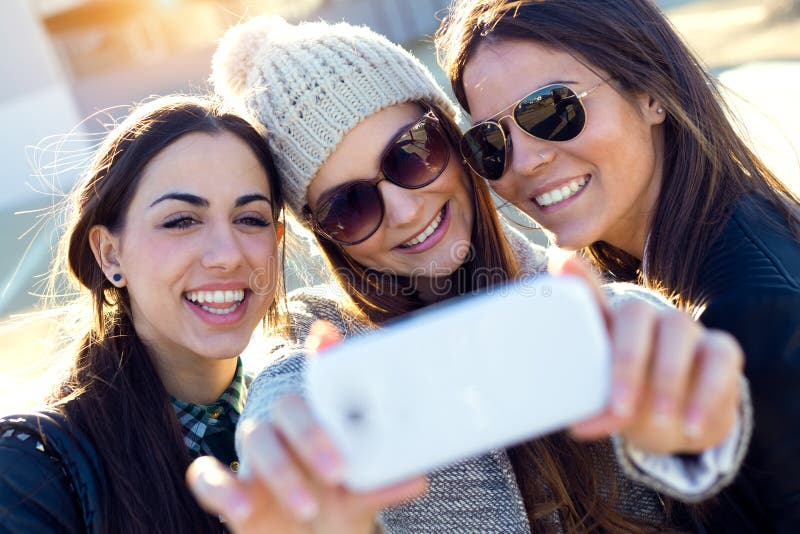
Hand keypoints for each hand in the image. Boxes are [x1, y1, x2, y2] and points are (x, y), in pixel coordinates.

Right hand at [187, 321, 425, 533]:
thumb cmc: (337, 500)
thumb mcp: (360, 487)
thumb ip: (383, 480)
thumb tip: (419, 480)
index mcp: (317, 419)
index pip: (319, 386)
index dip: (323, 362)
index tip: (329, 339)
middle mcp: (283, 429)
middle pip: (287, 410)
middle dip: (311, 435)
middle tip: (340, 469)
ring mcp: (254, 457)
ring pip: (255, 441)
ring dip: (280, 471)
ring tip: (308, 507)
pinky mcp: (230, 489)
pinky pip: (207, 477)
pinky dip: (219, 488)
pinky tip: (240, 508)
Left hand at [551, 253, 743, 453]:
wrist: (680, 425)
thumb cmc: (631, 404)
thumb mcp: (608, 404)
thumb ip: (593, 407)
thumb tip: (578, 427)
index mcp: (609, 326)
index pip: (591, 296)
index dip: (579, 278)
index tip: (561, 262)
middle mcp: (647, 318)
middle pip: (635, 313)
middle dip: (626, 361)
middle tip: (619, 406)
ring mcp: (685, 329)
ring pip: (678, 331)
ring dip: (667, 379)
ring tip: (658, 420)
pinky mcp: (722, 349)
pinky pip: (718, 362)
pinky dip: (705, 397)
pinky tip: (692, 426)